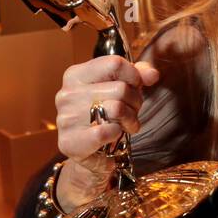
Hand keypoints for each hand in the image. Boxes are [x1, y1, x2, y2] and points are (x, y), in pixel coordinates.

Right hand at [53, 55, 159, 206]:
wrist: (95, 153)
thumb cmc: (109, 116)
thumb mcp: (124, 89)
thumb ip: (138, 75)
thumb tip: (151, 74)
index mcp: (75, 75)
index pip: (114, 63)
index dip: (134, 77)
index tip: (135, 87)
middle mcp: (66, 94)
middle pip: (120, 88)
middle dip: (135, 102)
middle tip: (131, 112)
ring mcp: (65, 118)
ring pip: (117, 109)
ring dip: (130, 120)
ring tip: (125, 125)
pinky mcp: (69, 142)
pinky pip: (105, 132)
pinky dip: (117, 134)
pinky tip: (113, 136)